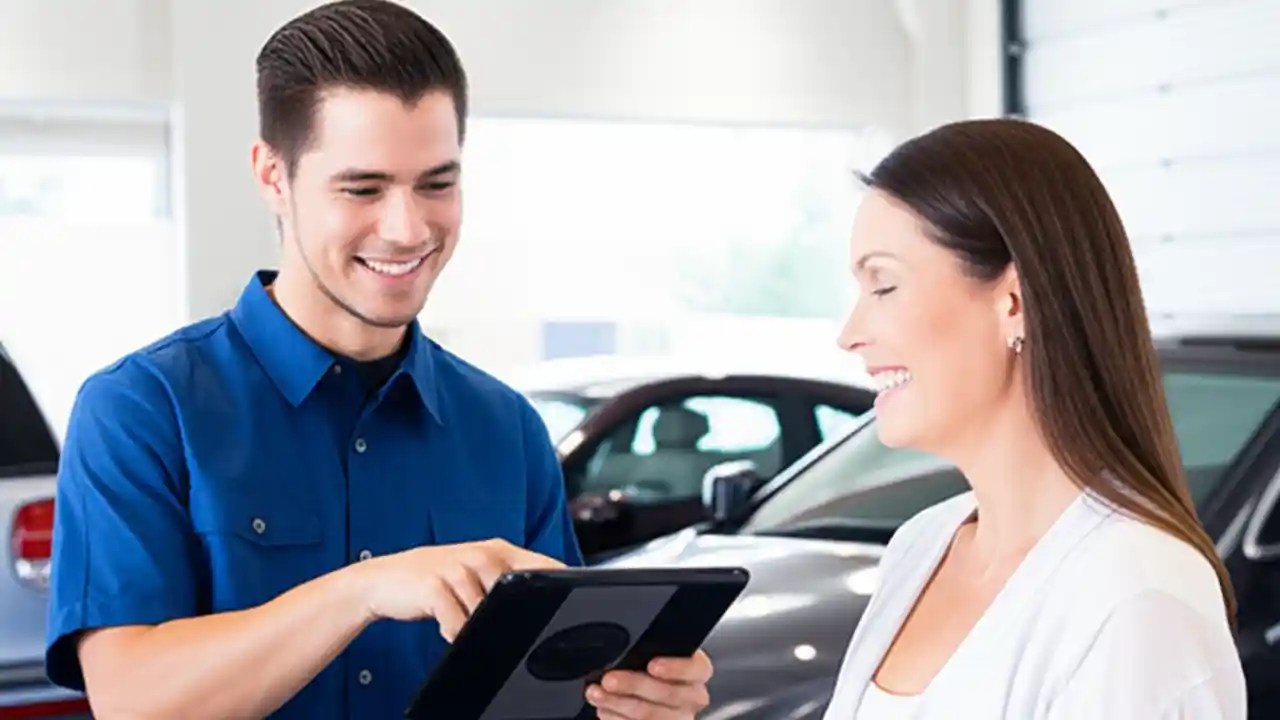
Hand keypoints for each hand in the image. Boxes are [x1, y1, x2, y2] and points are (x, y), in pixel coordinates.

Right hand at [353, 538, 563, 640]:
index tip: (568, 604)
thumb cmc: (436, 580)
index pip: (544, 566)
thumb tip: (548, 599)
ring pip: (487, 612)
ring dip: (478, 625)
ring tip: (461, 619)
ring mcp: (457, 568)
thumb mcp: (476, 572)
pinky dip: (455, 632)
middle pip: (518, 593)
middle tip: (501, 624)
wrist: (383, 580)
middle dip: (514, 614)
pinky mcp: (434, 587)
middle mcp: (481, 554)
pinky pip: (458, 624)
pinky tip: (447, 627)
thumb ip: (508, 579)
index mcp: (498, 549)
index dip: (559, 585)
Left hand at [586, 650, 712, 718]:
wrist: (651, 697)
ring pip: (650, 714)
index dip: (675, 668)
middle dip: (634, 684)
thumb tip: (623, 650)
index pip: (696, 668)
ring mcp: (678, 718)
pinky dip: (617, 719)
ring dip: (618, 703)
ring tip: (596, 694)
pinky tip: (605, 710)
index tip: (652, 665)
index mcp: (697, 671)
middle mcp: (692, 697)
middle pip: (667, 693)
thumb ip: (647, 650)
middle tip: (609, 679)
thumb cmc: (651, 671)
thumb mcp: (655, 653)